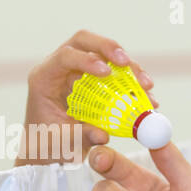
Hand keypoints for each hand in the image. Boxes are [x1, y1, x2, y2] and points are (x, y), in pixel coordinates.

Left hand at [19, 30, 157, 165]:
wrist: (50, 148)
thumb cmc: (48, 143)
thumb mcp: (61, 142)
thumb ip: (79, 136)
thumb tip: (103, 135)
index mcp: (44, 78)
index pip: (64, 56)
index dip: (86, 59)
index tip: (107, 72)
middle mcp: (60, 68)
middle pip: (84, 41)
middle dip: (109, 48)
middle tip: (127, 62)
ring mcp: (78, 70)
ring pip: (105, 54)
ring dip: (128, 66)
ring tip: (146, 85)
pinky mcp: (94, 78)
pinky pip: (116, 71)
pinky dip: (132, 80)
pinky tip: (146, 94)